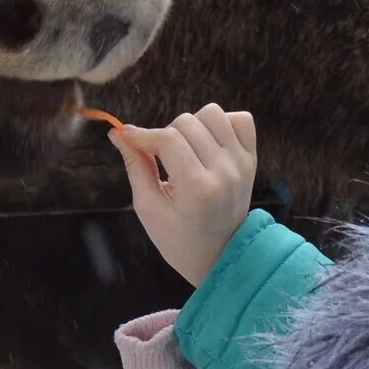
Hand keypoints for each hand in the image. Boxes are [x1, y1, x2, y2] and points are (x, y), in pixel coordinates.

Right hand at [111, 104, 257, 287]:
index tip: (128, 138)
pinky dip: (222, 125)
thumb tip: (117, 132)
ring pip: (213, 113)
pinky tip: (208, 144)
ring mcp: (241, 164)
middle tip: (162, 158)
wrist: (220, 255)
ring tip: (186, 150)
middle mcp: (223, 170)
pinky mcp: (251, 160)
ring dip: (193, 126)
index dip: (142, 134)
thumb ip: (135, 165)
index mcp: (196, 187)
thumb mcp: (148, 206)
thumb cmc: (177, 237)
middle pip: (187, 122)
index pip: (167, 138)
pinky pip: (241, 119)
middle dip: (166, 134)